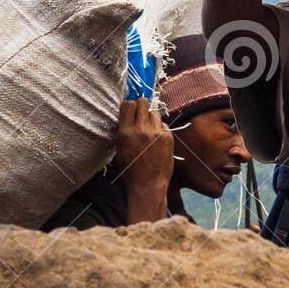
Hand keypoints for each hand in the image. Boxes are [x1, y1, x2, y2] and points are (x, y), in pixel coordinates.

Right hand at [114, 98, 174, 223]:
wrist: (148, 185)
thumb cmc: (130, 170)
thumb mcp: (120, 149)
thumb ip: (124, 130)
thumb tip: (127, 115)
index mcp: (125, 132)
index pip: (128, 104)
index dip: (129, 104)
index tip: (131, 109)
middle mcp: (141, 129)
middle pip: (143, 102)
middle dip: (142, 105)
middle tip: (141, 113)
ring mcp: (156, 132)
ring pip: (154, 113)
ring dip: (151, 118)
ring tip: (149, 130)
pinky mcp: (168, 137)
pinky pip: (163, 124)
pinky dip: (160, 129)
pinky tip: (157, 140)